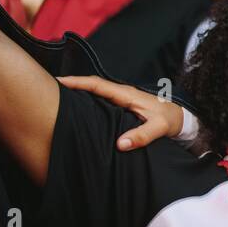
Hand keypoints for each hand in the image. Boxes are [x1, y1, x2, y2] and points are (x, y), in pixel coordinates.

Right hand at [57, 75, 184, 149]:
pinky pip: (99, 100)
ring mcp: (120, 99)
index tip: (57, 81)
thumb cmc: (171, 120)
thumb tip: (120, 145)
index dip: (77, 82)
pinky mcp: (120, 106)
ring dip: (76, 92)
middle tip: (46, 87)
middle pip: (90, 86)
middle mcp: (121, 93)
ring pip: (94, 93)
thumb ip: (142, 136)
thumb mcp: (160, 128)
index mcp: (127, 94)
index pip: (97, 84)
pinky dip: (85, 100)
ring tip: (54, 96)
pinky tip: (74, 108)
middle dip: (69, 84)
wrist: (181, 118)